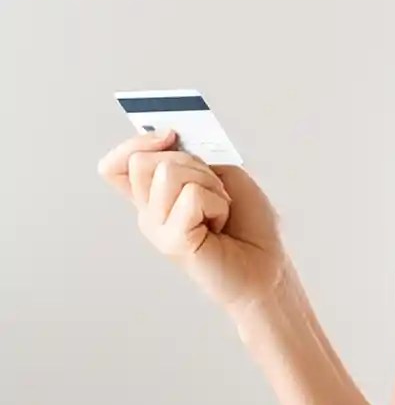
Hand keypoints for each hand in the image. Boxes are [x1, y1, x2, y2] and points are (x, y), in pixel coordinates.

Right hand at [97, 131, 286, 313]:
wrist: (269, 267)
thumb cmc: (250, 226)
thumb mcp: (224, 176)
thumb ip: (192, 158)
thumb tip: (167, 139)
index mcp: (156, 196)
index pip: (116, 165)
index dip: (137, 143)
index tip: (171, 136)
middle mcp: (149, 212)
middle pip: (142, 160)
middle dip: (189, 163)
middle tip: (215, 192)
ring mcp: (156, 228)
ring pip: (167, 172)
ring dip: (208, 183)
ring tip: (220, 210)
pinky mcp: (171, 242)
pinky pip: (192, 197)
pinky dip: (217, 204)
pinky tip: (220, 226)